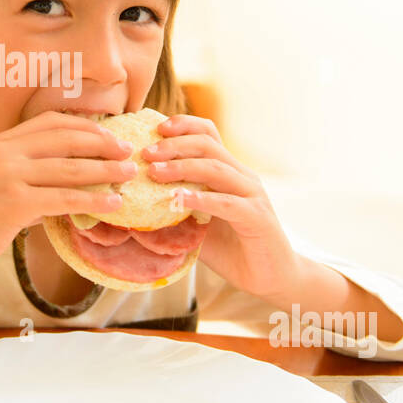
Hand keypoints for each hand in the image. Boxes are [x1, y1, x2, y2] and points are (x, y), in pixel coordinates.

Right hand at [0, 112, 137, 279]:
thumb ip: (27, 177)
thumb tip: (68, 184)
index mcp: (0, 142)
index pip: (52, 121)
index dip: (86, 126)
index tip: (110, 136)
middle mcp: (4, 152)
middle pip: (67, 139)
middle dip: (103, 144)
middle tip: (128, 152)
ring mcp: (8, 175)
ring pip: (71, 168)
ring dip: (106, 171)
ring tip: (129, 175)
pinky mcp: (14, 202)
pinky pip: (64, 198)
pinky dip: (94, 200)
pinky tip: (113, 204)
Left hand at [142, 113, 300, 301]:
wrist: (270, 277)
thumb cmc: (230, 249)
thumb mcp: (195, 226)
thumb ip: (172, 211)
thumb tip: (132, 207)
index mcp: (228, 172)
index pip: (208, 134)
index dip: (183, 125)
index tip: (154, 129)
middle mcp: (242, 177)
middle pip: (208, 145)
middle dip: (174, 145)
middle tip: (146, 153)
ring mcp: (252, 195)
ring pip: (216, 168)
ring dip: (182, 167)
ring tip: (155, 172)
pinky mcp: (257, 218)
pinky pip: (228, 203)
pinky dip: (202, 198)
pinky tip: (179, 199)